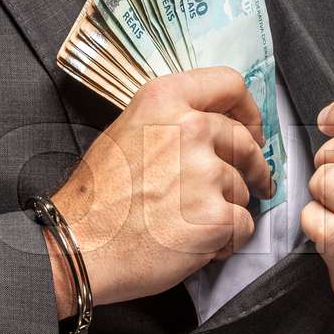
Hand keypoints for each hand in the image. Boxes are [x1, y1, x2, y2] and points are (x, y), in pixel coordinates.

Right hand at [49, 67, 273, 310]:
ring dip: (227, 208)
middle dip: (252, 167)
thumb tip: (213, 128)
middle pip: (244, 142)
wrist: (79, 248)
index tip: (252, 131)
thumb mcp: (125, 132)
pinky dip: (226, 241)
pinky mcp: (215, 217)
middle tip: (254, 184)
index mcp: (165, 101)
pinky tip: (197, 245)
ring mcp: (205, 173)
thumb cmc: (96, 198)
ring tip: (189, 224)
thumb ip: (171, 120)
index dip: (248, 111)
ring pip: (242, 189)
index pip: (230, 85)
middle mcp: (189, 128)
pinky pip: (243, 227)